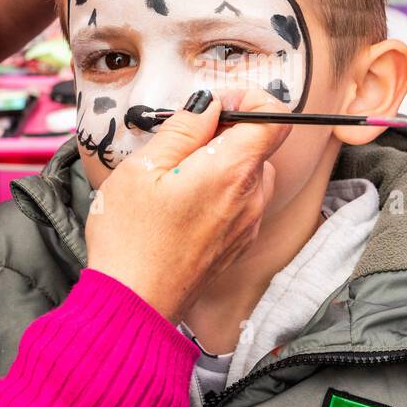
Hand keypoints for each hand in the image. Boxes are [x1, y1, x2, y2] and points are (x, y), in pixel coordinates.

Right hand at [84, 87, 290, 321]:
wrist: (133, 304)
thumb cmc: (131, 239)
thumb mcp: (143, 167)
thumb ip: (183, 129)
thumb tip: (208, 106)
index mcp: (232, 171)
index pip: (275, 119)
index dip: (250, 101)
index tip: (217, 105)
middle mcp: (250, 198)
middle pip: (260, 146)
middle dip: (227, 134)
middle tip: (183, 141)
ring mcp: (247, 224)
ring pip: (252, 175)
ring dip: (224, 164)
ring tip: (179, 175)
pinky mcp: (238, 244)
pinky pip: (242, 203)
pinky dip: (221, 192)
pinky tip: (183, 203)